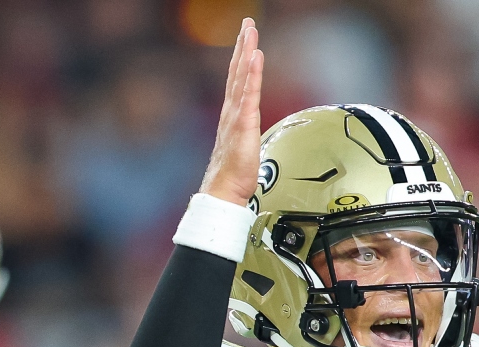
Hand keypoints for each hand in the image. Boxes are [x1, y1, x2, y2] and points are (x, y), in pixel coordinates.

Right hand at [199, 18, 263, 207]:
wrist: (223, 191)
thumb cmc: (233, 175)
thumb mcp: (243, 148)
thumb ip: (245, 135)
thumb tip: (250, 133)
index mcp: (232, 115)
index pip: (238, 80)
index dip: (241, 58)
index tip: (246, 39)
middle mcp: (231, 111)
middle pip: (237, 71)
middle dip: (242, 45)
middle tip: (247, 24)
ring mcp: (236, 115)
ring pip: (242, 77)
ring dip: (246, 51)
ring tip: (250, 31)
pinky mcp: (243, 123)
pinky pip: (249, 93)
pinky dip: (252, 73)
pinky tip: (255, 56)